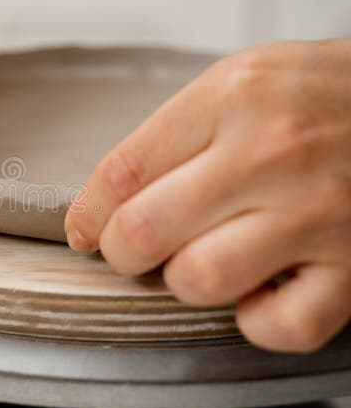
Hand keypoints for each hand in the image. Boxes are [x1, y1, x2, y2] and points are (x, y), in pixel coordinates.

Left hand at [65, 39, 350, 351]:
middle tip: (134, 251)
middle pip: (144, 230)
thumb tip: (103, 205)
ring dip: (185, 281)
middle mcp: (272, 152)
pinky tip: (261, 290)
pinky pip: (279, 326)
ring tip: (203, 258)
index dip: (89, 213)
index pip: (123, 171)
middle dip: (122, 253)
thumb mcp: (244, 82)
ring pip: (199, 279)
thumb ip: (174, 134)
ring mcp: (319, 212)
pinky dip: (256, 321)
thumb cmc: (323, 96)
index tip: (85, 230)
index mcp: (233, 96)